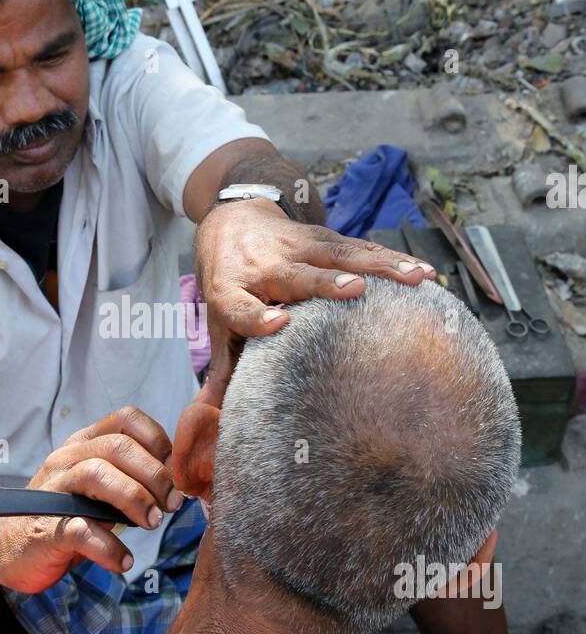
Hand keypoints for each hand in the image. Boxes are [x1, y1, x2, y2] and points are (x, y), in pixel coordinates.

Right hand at [0, 407, 180, 592]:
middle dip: (155, 476)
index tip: (174, 474)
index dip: (159, 441)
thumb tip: (179, 483)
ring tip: (152, 524)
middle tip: (170, 506)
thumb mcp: (96, 488)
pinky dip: (109, 548)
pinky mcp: (45, 528)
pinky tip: (123, 562)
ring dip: (135, 500)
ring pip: (97, 475)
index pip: (127, 419)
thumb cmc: (64, 516)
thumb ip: (128, 477)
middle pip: (118, 447)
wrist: (5, 546)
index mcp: (84, 444)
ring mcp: (53, 492)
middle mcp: (66, 459)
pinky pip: (81, 530)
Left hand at [195, 198, 435, 406]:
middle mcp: (264, 267)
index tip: (277, 324)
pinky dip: (392, 258)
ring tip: (414, 279)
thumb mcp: (216, 321)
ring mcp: (296, 248)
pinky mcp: (322, 237)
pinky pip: (360, 248)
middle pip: (296, 275)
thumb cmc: (229, 283)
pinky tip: (423, 272)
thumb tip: (210, 412)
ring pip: (338, 255)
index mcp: (230, 291)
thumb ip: (222, 365)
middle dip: (325, 282)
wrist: (231, 221)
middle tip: (354, 289)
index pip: (240, 306)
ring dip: (378, 266)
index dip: (256, 316)